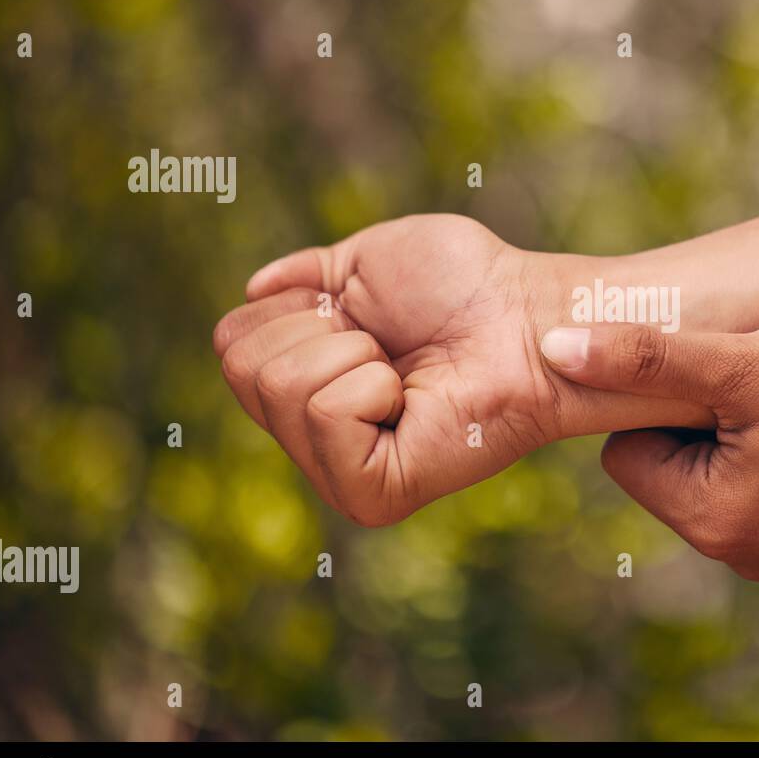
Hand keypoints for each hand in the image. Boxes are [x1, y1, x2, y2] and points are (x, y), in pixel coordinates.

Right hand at [213, 214, 708, 525]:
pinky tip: (410, 396)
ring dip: (350, 353)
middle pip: (241, 368)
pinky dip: (369, 385)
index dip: (296, 307)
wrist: (527, 317)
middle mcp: (314, 439)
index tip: (361, 314)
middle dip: (320, 330)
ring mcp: (339, 473)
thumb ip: (306, 278)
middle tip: (389, 346)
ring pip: (280, 386)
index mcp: (308, 388)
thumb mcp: (368, 262)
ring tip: (404, 371)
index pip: (231, 343)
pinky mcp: (371, 495)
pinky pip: (325, 412)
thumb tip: (252, 287)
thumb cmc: (466, 286)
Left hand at [538, 309, 758, 578]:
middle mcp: (743, 551)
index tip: (712, 372)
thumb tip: (554, 351)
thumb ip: (645, 358)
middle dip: (701, 412)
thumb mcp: (742, 361)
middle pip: (675, 463)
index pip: (628, 454)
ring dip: (745, 423)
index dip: (658, 401)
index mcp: (711, 520)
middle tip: (755, 374)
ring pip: (725, 465)